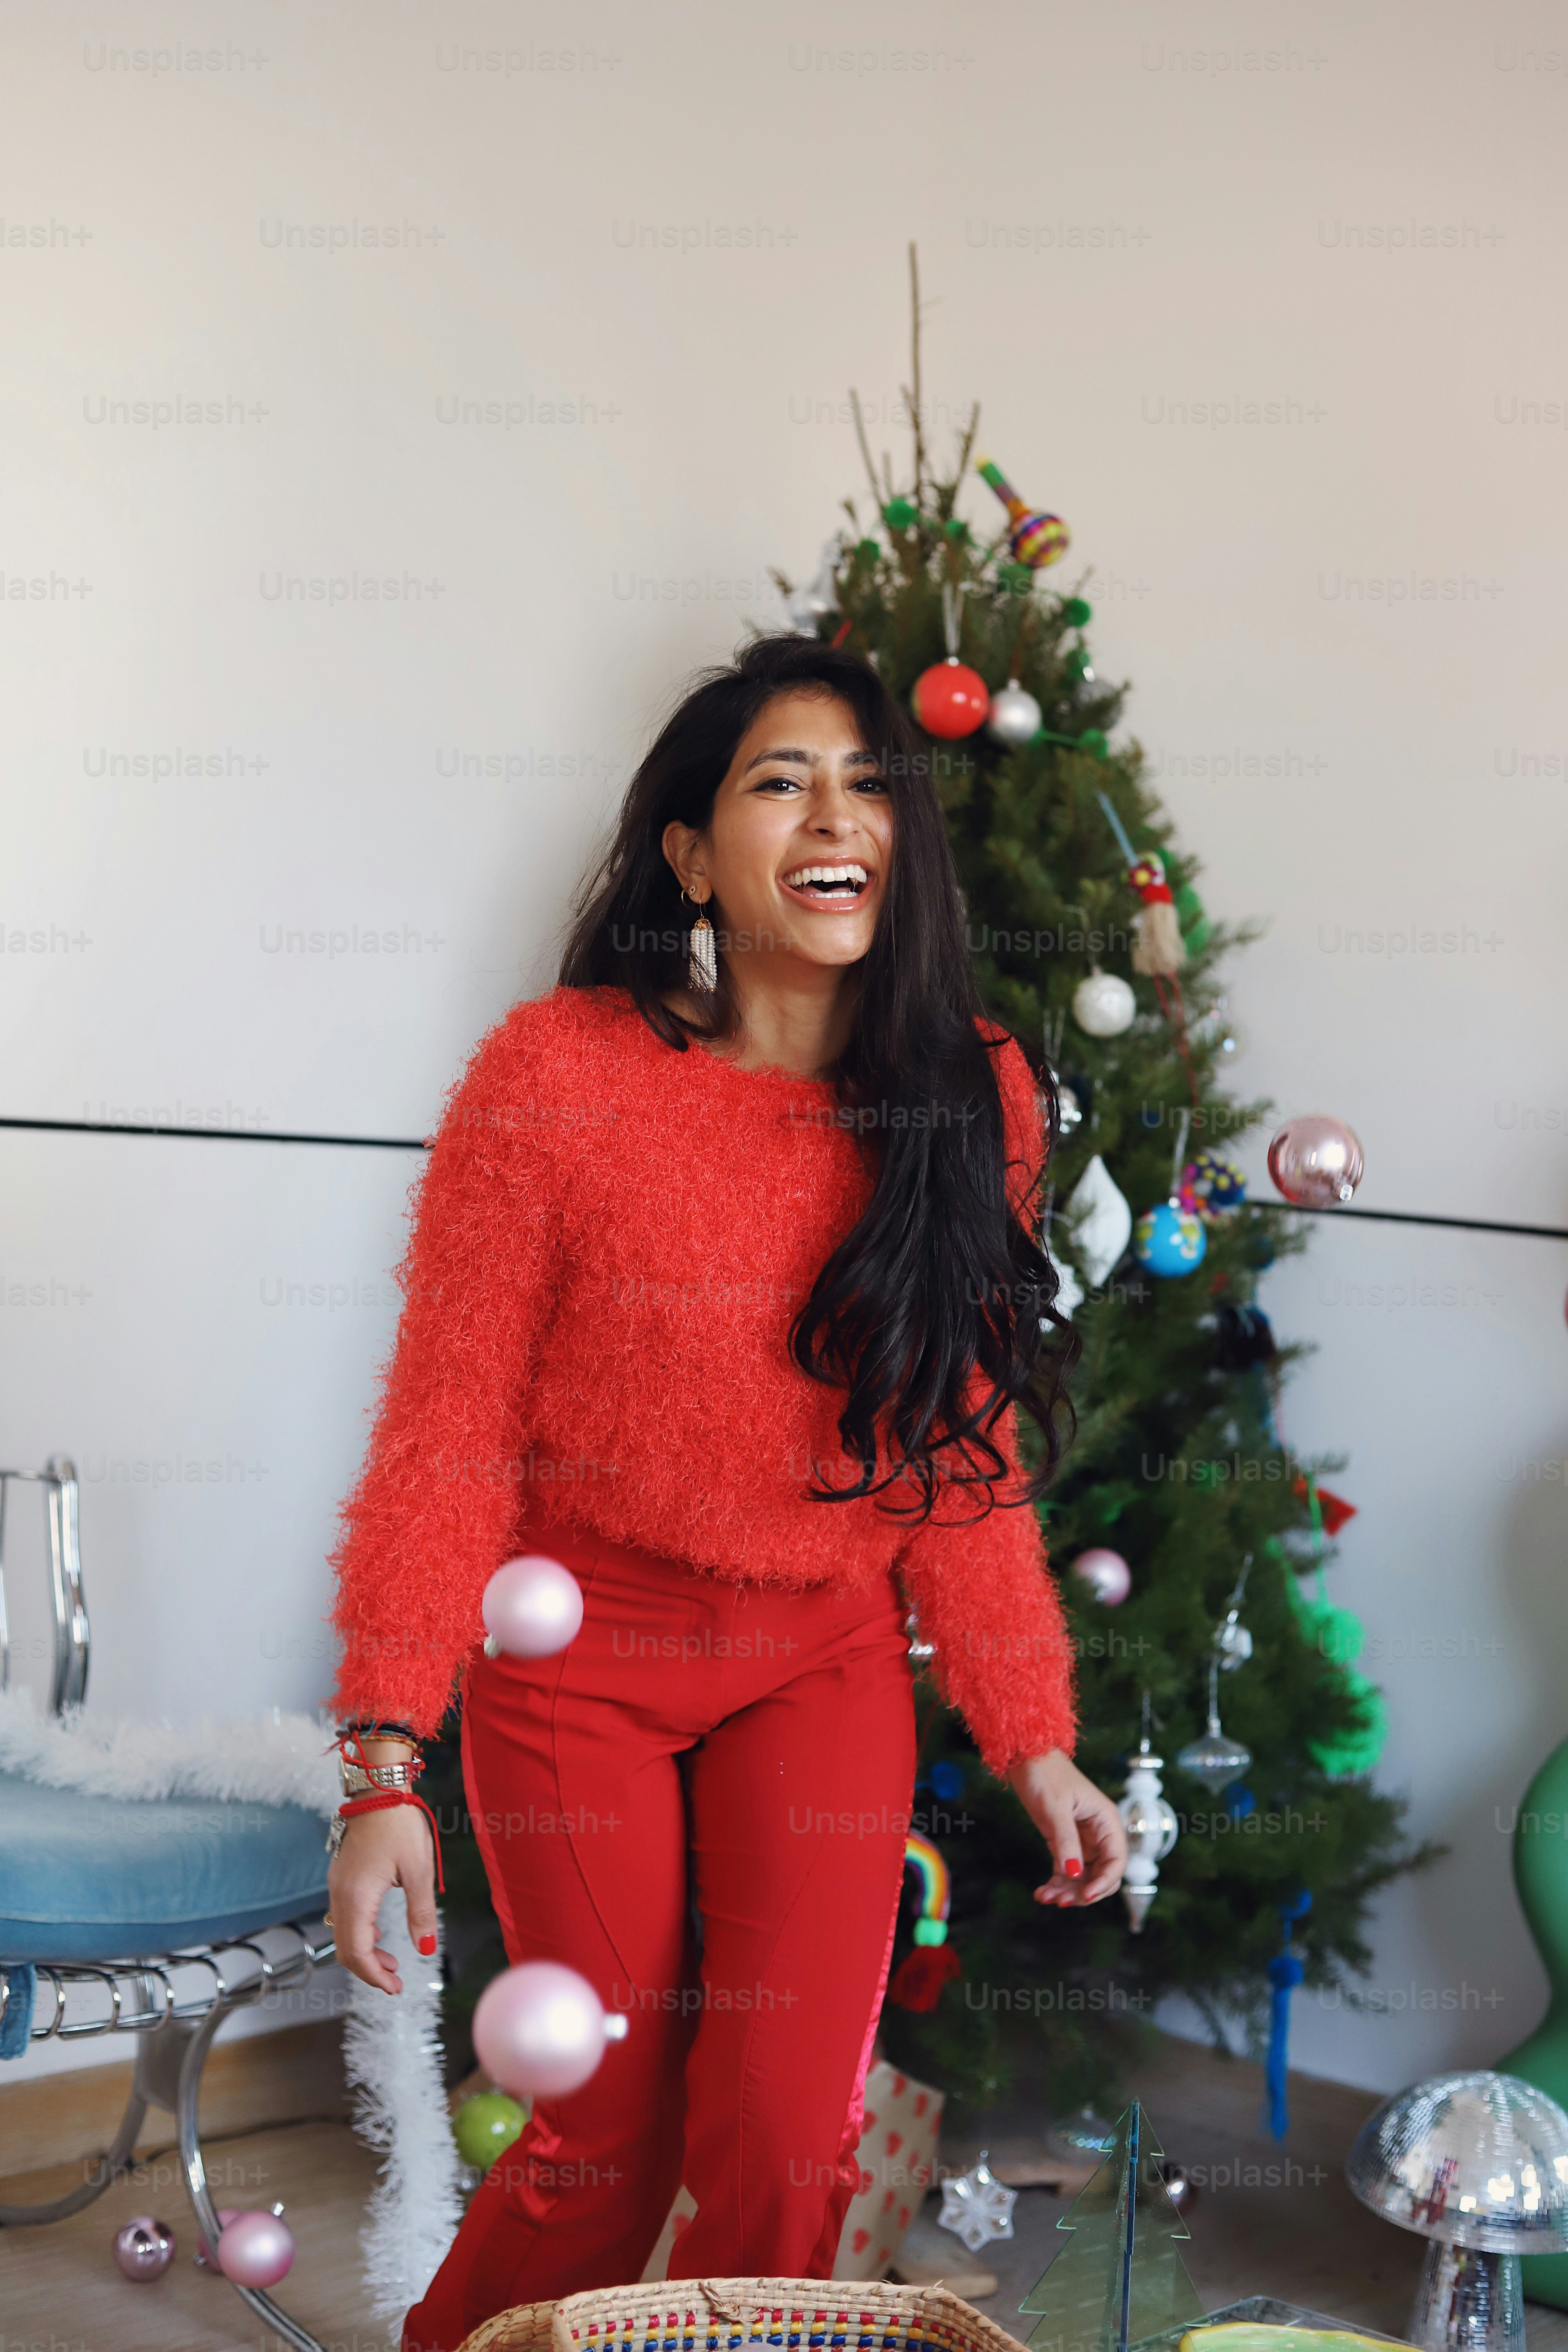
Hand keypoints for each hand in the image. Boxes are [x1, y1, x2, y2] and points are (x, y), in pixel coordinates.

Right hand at [327, 1803, 438, 1994]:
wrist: (378, 1790)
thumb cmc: (399, 1825)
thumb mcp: (418, 1870)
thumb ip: (420, 1912)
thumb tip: (426, 1948)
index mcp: (357, 1896)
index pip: (356, 1951)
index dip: (374, 1975)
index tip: (395, 1986)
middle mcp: (340, 1894)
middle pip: (344, 1949)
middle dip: (368, 1969)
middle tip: (394, 1981)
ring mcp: (337, 1885)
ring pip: (343, 1933)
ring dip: (364, 1952)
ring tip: (391, 1962)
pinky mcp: (341, 1877)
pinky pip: (344, 1916)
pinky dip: (359, 1933)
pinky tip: (377, 1933)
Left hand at [1007, 1748, 1127, 1907]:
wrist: (1025, 1757)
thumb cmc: (1045, 1773)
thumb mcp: (1055, 1808)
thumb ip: (1066, 1841)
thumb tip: (1073, 1874)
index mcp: (1106, 1821)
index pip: (1117, 1861)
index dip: (1104, 1883)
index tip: (1085, 1896)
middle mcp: (1099, 1833)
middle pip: (1102, 1875)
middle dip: (1084, 1891)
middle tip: (1061, 1900)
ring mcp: (1082, 1840)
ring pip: (1083, 1877)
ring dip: (1067, 1891)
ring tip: (1045, 1897)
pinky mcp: (1065, 1843)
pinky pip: (1066, 1871)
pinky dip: (1056, 1883)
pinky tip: (1041, 1892)